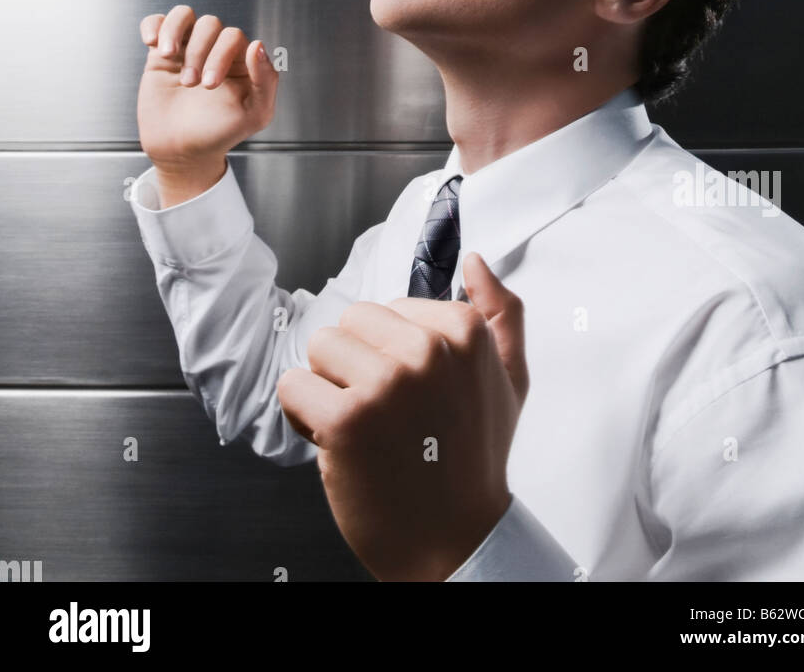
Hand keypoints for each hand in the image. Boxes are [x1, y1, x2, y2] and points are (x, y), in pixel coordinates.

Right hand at [136, 5, 278, 201]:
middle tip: (191, 84)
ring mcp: (188, 49)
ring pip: (184, 15)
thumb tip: (258, 45)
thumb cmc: (221, 134)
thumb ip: (266, 80)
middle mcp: (216, 50)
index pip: (233, 36)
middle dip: (198, 52)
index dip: (220, 54)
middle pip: (209, 24)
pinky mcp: (161, 55)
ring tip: (168, 55)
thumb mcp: (255, 114)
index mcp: (241, 60)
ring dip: (174, 32)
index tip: (210, 85)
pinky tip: (153, 42)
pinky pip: (157, 22)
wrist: (182, 151)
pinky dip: (153, 25)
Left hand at [277, 253, 528, 580]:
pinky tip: (336, 443)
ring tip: (364, 428)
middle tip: (388, 417)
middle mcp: (427, 352)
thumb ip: (501, 313)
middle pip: (350, 322)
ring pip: (319, 348)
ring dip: (329, 388)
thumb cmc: (474, 461)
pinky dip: (302, 415)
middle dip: (357, 365)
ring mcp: (386, 385)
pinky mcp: (345, 420)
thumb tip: (474, 260)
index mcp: (465, 332)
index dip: (390, 353)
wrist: (455, 543)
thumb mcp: (509, 381)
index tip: (416, 396)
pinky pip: (293, 385)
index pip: (389, 308)